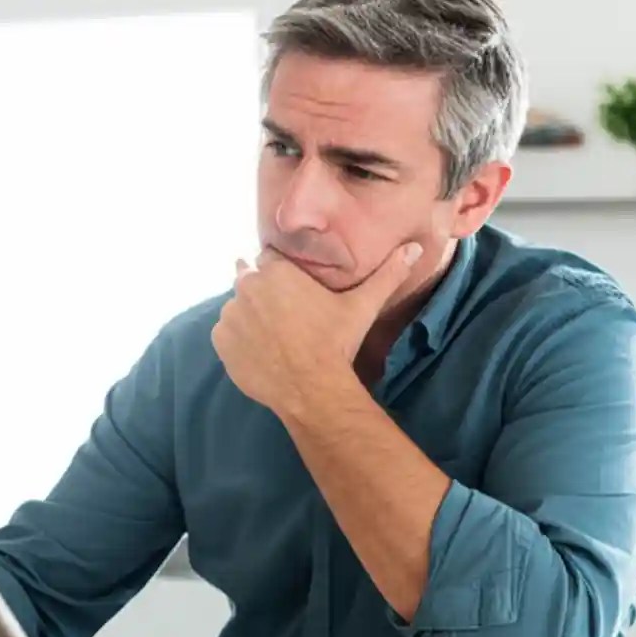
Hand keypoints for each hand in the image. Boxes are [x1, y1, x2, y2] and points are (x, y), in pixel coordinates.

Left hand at [211, 242, 421, 414]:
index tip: (296, 291)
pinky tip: (261, 349)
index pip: (270, 258)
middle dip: (265, 292)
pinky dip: (239, 338)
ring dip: (250, 315)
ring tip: (275, 336)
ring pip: (238, 306)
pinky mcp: (220, 342)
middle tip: (288, 316)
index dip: (283, 273)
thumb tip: (415, 248)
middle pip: (251, 280)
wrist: (311, 388)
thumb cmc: (336, 342)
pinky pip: (226, 332)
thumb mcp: (363, 305)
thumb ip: (387, 274)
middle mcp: (246, 287)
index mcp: (275, 271)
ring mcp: (230, 315)